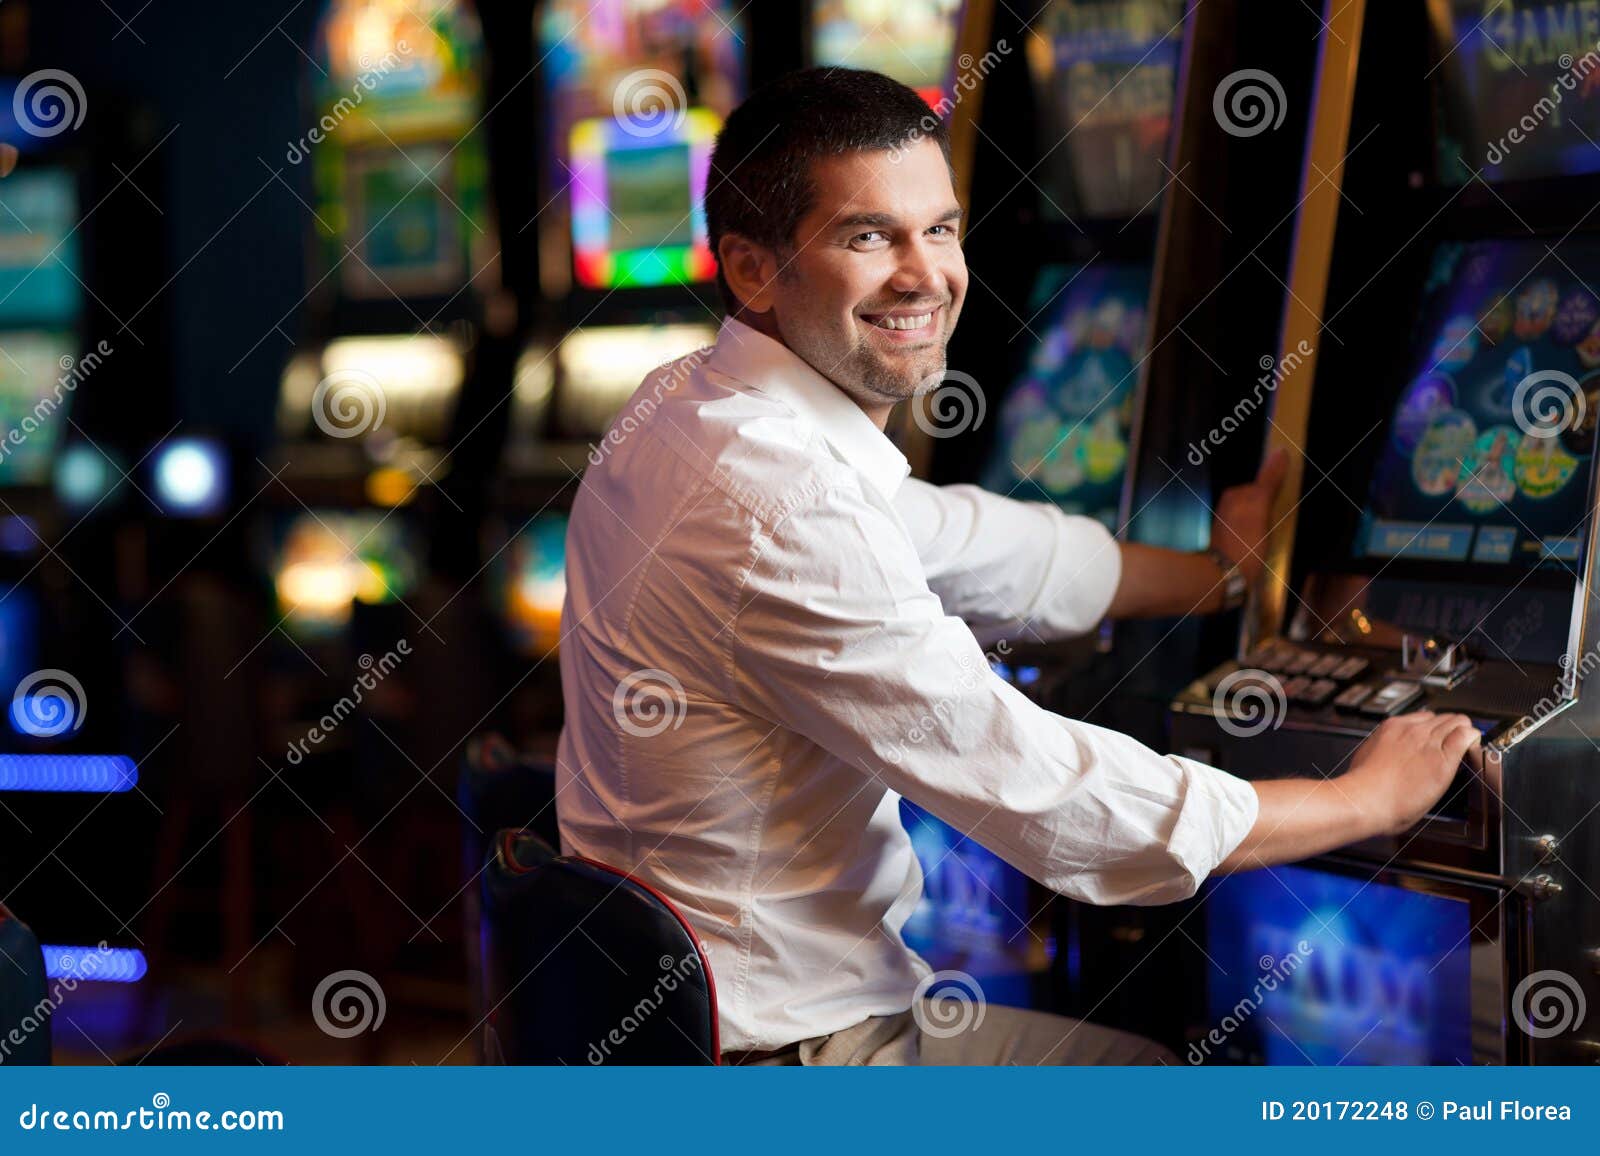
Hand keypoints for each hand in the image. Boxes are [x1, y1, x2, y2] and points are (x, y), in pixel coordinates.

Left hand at [1211, 448, 1288, 581]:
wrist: (1224, 577)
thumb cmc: (1244, 540)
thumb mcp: (1260, 507)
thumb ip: (1269, 480)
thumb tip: (1281, 451)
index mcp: (1234, 496)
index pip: (1262, 484)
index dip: (1277, 491)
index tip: (1289, 499)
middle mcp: (1227, 507)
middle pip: (1257, 500)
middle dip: (1270, 506)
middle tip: (1283, 518)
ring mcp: (1227, 527)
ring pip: (1254, 517)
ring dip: (1266, 522)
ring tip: (1276, 534)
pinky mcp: (1231, 545)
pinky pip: (1251, 533)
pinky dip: (1260, 536)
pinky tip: (1266, 545)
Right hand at [1342, 712, 1479, 835]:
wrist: (1366, 800)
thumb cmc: (1363, 787)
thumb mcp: (1366, 756)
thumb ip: (1381, 749)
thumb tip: (1384, 753)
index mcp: (1392, 728)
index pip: (1424, 717)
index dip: (1433, 728)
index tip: (1435, 738)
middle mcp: (1412, 731)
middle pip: (1443, 717)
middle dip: (1451, 729)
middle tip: (1453, 743)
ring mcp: (1428, 743)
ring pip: (1458, 722)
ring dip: (1463, 731)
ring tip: (1465, 745)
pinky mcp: (1443, 759)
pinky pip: (1466, 736)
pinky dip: (1472, 738)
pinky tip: (1472, 745)